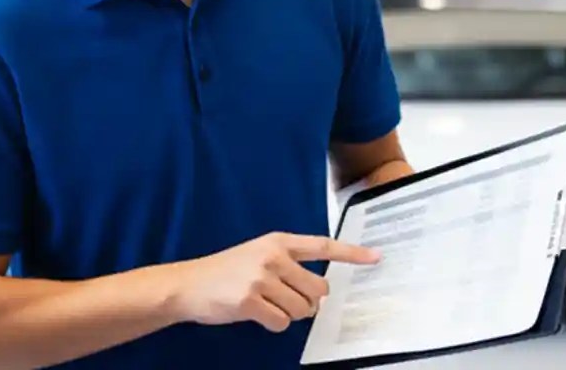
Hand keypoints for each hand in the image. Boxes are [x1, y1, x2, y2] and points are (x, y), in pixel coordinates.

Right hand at [172, 232, 380, 332]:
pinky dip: (272, 323)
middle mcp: (273, 257)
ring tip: (266, 304)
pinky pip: (281, 323)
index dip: (351, 254)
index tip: (375, 258)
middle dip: (308, 302)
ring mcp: (261, 278)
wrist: (189, 284)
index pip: (323, 246)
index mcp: (278, 241)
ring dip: (289, 314)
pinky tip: (255, 313)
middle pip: (318, 289)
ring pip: (301, 310)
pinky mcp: (249, 301)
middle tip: (285, 299)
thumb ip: (289, 265)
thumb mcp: (259, 254)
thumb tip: (318, 293)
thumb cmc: (228, 271)